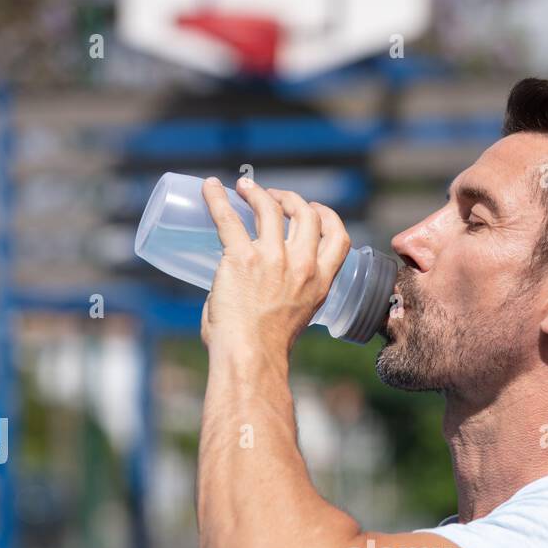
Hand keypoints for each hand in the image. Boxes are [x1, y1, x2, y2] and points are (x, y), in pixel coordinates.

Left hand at [200, 177, 350, 357]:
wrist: (251, 358)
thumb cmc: (264, 350)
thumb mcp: (293, 318)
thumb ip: (280, 296)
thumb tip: (245, 287)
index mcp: (320, 283)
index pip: (338, 238)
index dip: (327, 216)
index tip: (314, 209)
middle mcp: (302, 266)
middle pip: (306, 214)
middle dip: (291, 199)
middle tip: (273, 198)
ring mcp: (273, 258)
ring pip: (270, 207)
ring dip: (258, 192)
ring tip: (244, 188)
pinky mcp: (242, 257)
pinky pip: (227, 217)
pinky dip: (216, 199)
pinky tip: (209, 188)